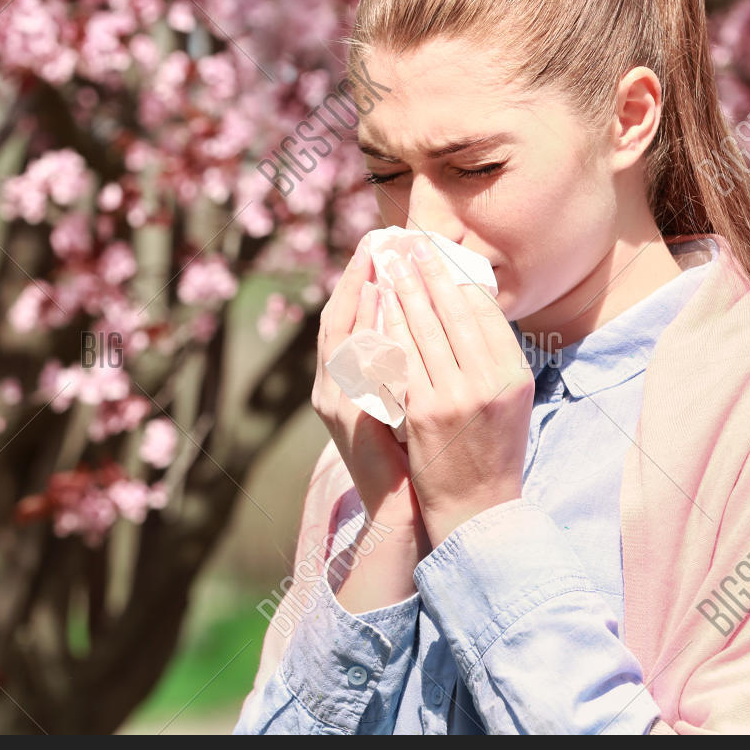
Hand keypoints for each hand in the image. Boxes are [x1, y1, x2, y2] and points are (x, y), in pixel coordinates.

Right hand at [311, 238, 417, 526]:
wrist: (399, 509)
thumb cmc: (408, 454)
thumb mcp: (401, 399)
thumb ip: (399, 362)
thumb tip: (419, 317)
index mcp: (341, 382)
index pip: (345, 319)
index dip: (356, 280)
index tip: (375, 244)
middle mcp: (330, 389)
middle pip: (336, 321)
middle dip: (353, 278)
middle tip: (373, 241)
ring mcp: (338, 406)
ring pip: (343, 340)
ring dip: (359, 301)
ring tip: (376, 265)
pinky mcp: (353, 422)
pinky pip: (359, 370)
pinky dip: (370, 338)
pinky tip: (386, 316)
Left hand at [379, 238, 533, 546]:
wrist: (477, 507)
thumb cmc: (491, 447)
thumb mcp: (507, 398)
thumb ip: (492, 354)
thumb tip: (468, 300)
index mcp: (513, 374)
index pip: (483, 312)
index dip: (457, 276)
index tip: (437, 253)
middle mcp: (489, 382)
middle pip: (452, 312)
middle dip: (427, 273)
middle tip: (408, 243)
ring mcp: (455, 397)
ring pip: (422, 330)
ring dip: (402, 291)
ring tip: (389, 263)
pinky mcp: (422, 413)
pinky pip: (400, 359)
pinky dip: (387, 328)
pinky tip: (375, 307)